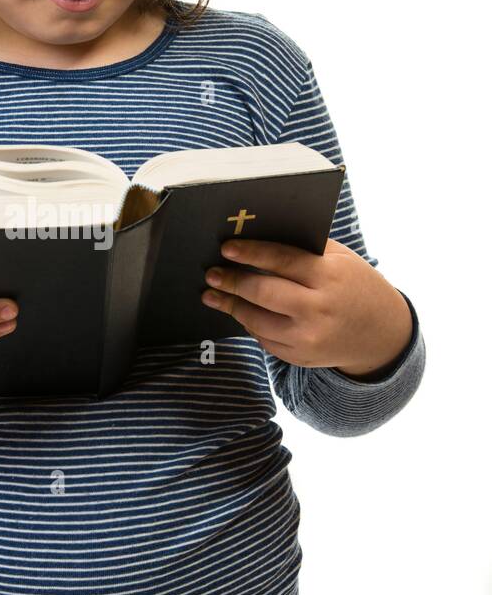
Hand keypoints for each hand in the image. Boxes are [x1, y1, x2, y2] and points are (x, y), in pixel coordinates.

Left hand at [201, 237, 412, 376]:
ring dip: (232, 306)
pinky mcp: (301, 357)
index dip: (250, 253)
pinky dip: (250, 324)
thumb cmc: (355, 286)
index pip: (282, 260)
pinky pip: (265, 339)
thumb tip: (255, 236)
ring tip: (213, 295)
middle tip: (211, 274)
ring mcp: (309, 337)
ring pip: (256, 320)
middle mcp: (318, 309)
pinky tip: (241, 312)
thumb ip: (305, 249)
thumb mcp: (341, 260)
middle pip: (263, 292)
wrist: (382, 334)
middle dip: (232, 282)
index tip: (226, 248)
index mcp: (329, 276)